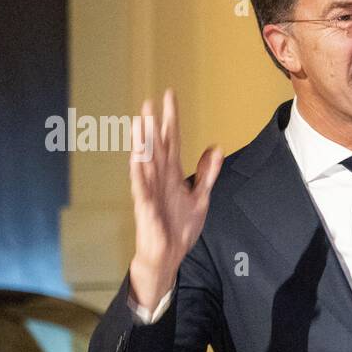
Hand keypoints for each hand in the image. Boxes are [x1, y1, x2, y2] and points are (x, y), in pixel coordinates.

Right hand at [128, 89, 223, 309]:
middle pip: (156, 146)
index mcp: (172, 174)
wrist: (169, 256)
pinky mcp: (146, 208)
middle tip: (150, 101)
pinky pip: (141, 189)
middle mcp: (159, 179)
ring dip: (143, 143)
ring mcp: (150, 192)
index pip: (172, 140)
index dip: (171, 118)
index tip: (169, 95)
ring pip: (145, 163)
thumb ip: (207, 174)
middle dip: (154, 125)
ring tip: (141, 122)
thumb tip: (215, 148)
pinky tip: (136, 159)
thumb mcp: (201, 197)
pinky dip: (139, 174)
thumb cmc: (180, 227)